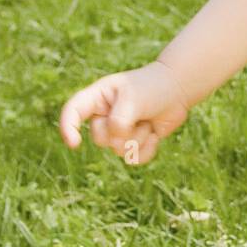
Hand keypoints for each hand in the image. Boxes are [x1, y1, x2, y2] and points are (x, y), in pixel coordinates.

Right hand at [59, 59, 190, 165]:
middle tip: (138, 116)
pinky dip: (147, 150)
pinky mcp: (135, 142)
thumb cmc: (152, 88)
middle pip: (100, 139)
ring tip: (148, 120)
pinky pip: (134, 158)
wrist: (178, 90)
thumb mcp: (134, 99)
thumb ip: (120, 119)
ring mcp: (119, 131)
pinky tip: (155, 134)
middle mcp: (104, 116)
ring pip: (118, 150)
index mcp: (97, 98)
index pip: (72, 112)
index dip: (68, 128)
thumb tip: (116, 140)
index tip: (74, 144)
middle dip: (121, 133)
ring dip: (138, 138)